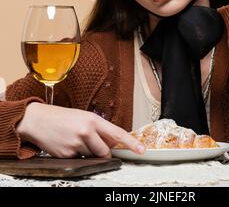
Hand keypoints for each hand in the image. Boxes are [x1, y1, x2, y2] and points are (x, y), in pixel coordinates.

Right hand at [16, 102, 144, 157]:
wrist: (37, 120)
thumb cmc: (61, 117)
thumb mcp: (83, 117)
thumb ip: (98, 129)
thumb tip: (113, 142)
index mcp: (93, 120)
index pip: (117, 133)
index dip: (131, 143)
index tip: (141, 150)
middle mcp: (86, 131)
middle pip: (105, 151)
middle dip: (102, 151)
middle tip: (90, 142)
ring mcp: (76, 144)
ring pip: (92, 156)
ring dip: (87, 153)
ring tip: (75, 140)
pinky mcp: (67, 155)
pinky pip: (79, 160)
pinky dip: (75, 155)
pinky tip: (66, 144)